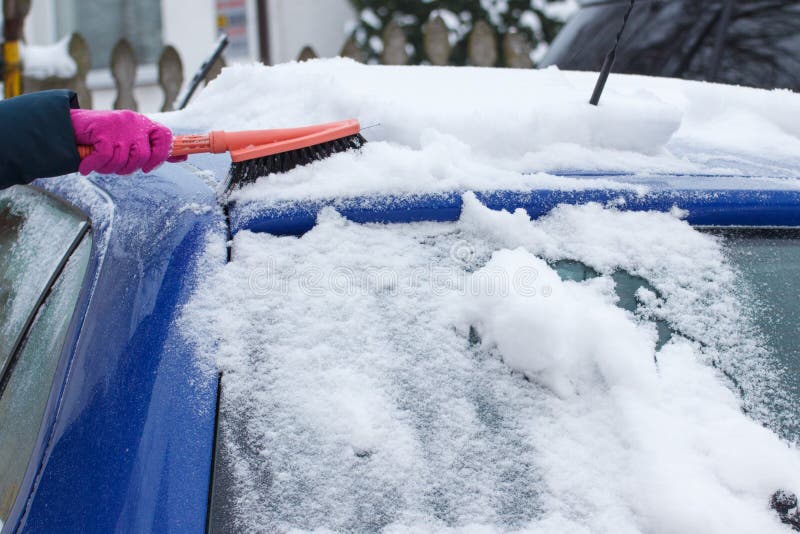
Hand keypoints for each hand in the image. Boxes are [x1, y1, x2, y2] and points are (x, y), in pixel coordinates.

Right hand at [71, 109, 186, 175]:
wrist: (69, 125)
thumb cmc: (104, 136)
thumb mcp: (132, 139)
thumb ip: (156, 147)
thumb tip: (184, 156)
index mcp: (143, 123)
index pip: (165, 137)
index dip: (160, 156)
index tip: (147, 167)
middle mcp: (133, 122)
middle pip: (142, 156)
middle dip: (128, 168)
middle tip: (115, 167)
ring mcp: (118, 126)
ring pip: (123, 159)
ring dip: (109, 168)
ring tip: (100, 164)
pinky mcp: (101, 131)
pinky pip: (105, 157)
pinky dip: (94, 165)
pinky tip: (87, 167)